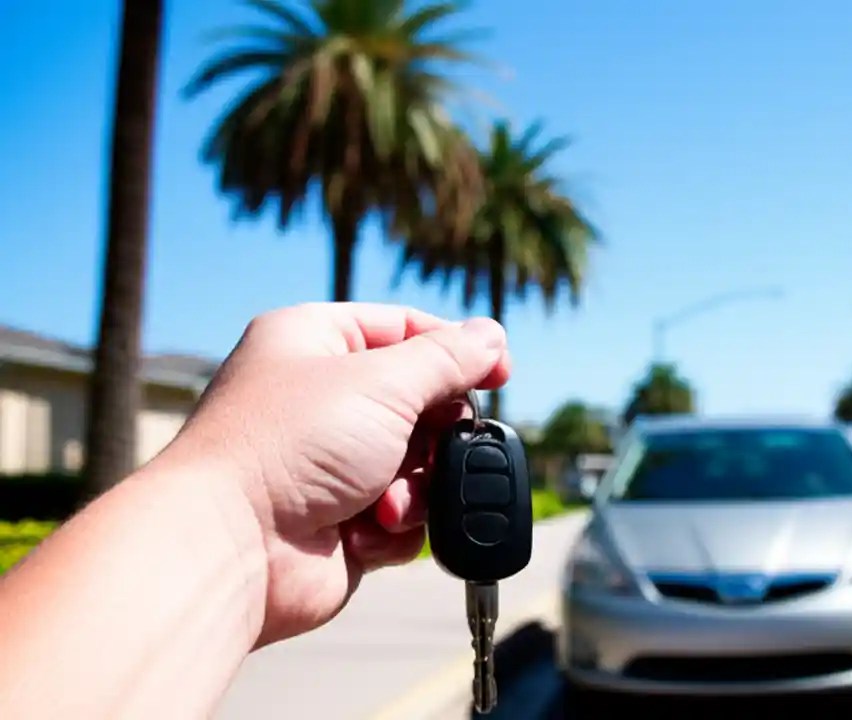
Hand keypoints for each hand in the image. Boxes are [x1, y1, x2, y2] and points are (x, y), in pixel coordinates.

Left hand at [157, 302, 510, 645]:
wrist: (232, 550)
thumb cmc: (289, 447)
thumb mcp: (383, 382)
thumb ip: (448, 359)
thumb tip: (492, 336)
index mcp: (315, 343)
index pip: (403, 329)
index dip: (457, 349)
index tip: (501, 371)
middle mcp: (320, 399)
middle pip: (419, 403)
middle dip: (435, 435)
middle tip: (435, 447)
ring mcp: (329, 464)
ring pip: (418, 466)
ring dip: (416, 488)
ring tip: (386, 502)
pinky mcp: (341, 520)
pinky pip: (402, 516)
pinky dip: (394, 527)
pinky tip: (363, 531)